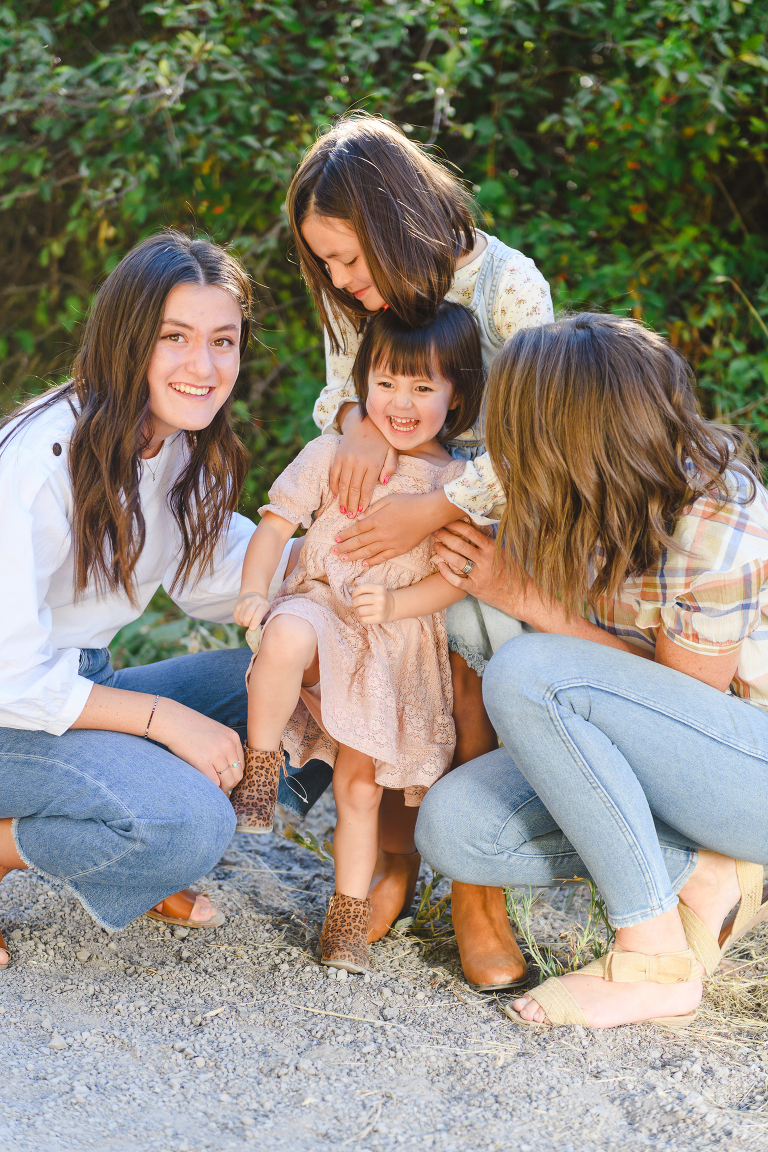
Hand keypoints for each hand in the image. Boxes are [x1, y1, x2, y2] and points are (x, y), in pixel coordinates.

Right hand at [151, 698, 244, 792]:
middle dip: (229, 785)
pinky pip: (214, 783)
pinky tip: (205, 787)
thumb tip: (227, 770)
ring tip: (212, 789)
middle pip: (237, 775)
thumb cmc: (191, 728)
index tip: (225, 779)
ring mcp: (216, 754)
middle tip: (220, 789)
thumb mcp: (216, 732)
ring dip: (221, 789)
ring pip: (227, 781)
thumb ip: (224, 747)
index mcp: (233, 738)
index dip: (234, 775)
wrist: (173, 721)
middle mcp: (228, 746)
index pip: (241, 764)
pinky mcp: (203, 761)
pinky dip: (211, 788)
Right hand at [234, 590, 269, 630]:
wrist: (252, 597)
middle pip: (248, 613)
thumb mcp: (266, 615)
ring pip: (241, 616)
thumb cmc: (261, 610)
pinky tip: (242, 620)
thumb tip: (257, 630)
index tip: (252, 628)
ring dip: (243, 622)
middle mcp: (255, 600)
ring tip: (247, 622)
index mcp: (264, 604)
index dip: (255, 621)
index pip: (259, 612)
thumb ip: (263, 622)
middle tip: (249, 626)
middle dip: (247, 623)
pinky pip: (236, 615)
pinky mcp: (238, 603)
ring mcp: (245, 600)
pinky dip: (238, 621)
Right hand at [331, 404, 397, 515]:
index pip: (367, 488)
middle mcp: (359, 462)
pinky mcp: (338, 456)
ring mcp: (347, 459)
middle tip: (350, 517)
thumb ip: (391, 467)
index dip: (364, 502)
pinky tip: (336, 496)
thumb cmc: (382, 440)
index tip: (362, 513)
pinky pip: (334, 474)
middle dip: (352, 505)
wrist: (364, 422)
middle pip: (354, 489)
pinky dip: (334, 486)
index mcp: (373, 463)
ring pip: (343, 484)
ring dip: (342, 499)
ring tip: (343, 511)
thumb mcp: (392, 451)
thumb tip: (384, 482)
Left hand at [334, 488, 453, 565]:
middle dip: (345, 547)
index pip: (356, 529)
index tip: (336, 539)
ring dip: (354, 556)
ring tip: (344, 559)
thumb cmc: (409, 503)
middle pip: (359, 542)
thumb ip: (372, 509)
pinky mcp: (399, 550)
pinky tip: (364, 564)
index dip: (345, 535)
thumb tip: (358, 518)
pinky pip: (383, 557)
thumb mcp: (388, 499)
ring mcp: (390, 543)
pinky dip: (372, 561)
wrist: (429, 513)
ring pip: (368, 551)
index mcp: (377, 519)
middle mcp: (381, 533)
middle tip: (334, 552)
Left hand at [351, 582, 394, 623]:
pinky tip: (365, 615)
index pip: (361, 588)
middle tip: (355, 604)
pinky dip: (361, 617)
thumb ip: (365, 590)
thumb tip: (352, 596)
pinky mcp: (379, 618)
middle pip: (359, 600)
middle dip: (354, 603)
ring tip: (359, 610)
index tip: (354, 596)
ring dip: (357, 611)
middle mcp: (381, 598)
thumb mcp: (375, 589)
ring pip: (360, 611)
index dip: (354, 593)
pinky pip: (363, 619)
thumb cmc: (379, 597)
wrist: (392, 607)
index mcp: (379, 589)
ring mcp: (380, 609)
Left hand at [432, 520, 513, 609]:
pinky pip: (456, 580)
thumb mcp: (505, 552)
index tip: (446, 520)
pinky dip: (446, 573)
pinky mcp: (474, 588)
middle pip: (460, 544)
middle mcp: (485, 560)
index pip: (470, 532)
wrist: (520, 595)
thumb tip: (479, 526)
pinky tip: (440, 565)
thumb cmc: (514, 572)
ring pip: (456, 560)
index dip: (455, 524)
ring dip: (443, 551)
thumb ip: (491, 541)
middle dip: (445, 535)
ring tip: (436, 545)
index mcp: (492, 549)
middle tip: (435, 530)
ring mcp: (479, 575)